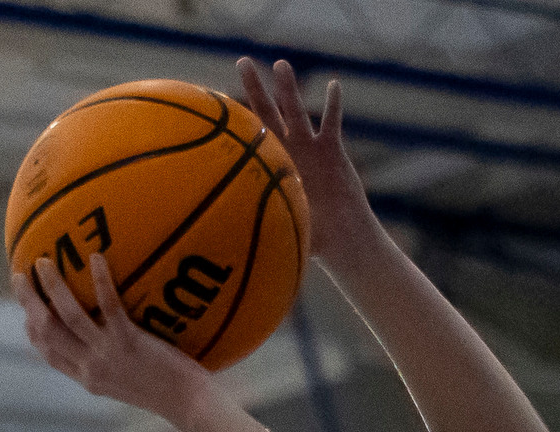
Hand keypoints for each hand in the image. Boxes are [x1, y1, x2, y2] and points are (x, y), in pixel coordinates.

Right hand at [13, 254, 209, 423]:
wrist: (186, 403)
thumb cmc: (164, 390)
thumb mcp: (126, 381)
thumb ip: (108, 363)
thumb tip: (103, 337)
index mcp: (87, 378)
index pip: (48, 353)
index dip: (32, 330)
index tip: (25, 311)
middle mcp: (90, 368)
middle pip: (47, 332)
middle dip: (28, 303)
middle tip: (20, 276)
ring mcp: (107, 356)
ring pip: (68, 318)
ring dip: (52, 288)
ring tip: (44, 262)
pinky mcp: (129, 343)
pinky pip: (108, 306)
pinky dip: (99, 281)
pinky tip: (95, 258)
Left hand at [236, 59, 369, 262]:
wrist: (341, 238)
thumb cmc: (311, 240)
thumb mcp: (282, 229)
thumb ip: (262, 224)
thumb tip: (230, 241)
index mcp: (271, 167)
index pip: (249, 138)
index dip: (235, 120)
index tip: (217, 99)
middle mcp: (287, 152)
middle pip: (268, 113)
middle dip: (255, 88)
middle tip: (242, 62)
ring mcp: (309, 148)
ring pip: (297, 111)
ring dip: (289, 88)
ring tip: (280, 64)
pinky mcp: (332, 149)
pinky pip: (332, 123)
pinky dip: (333, 105)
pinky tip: (333, 85)